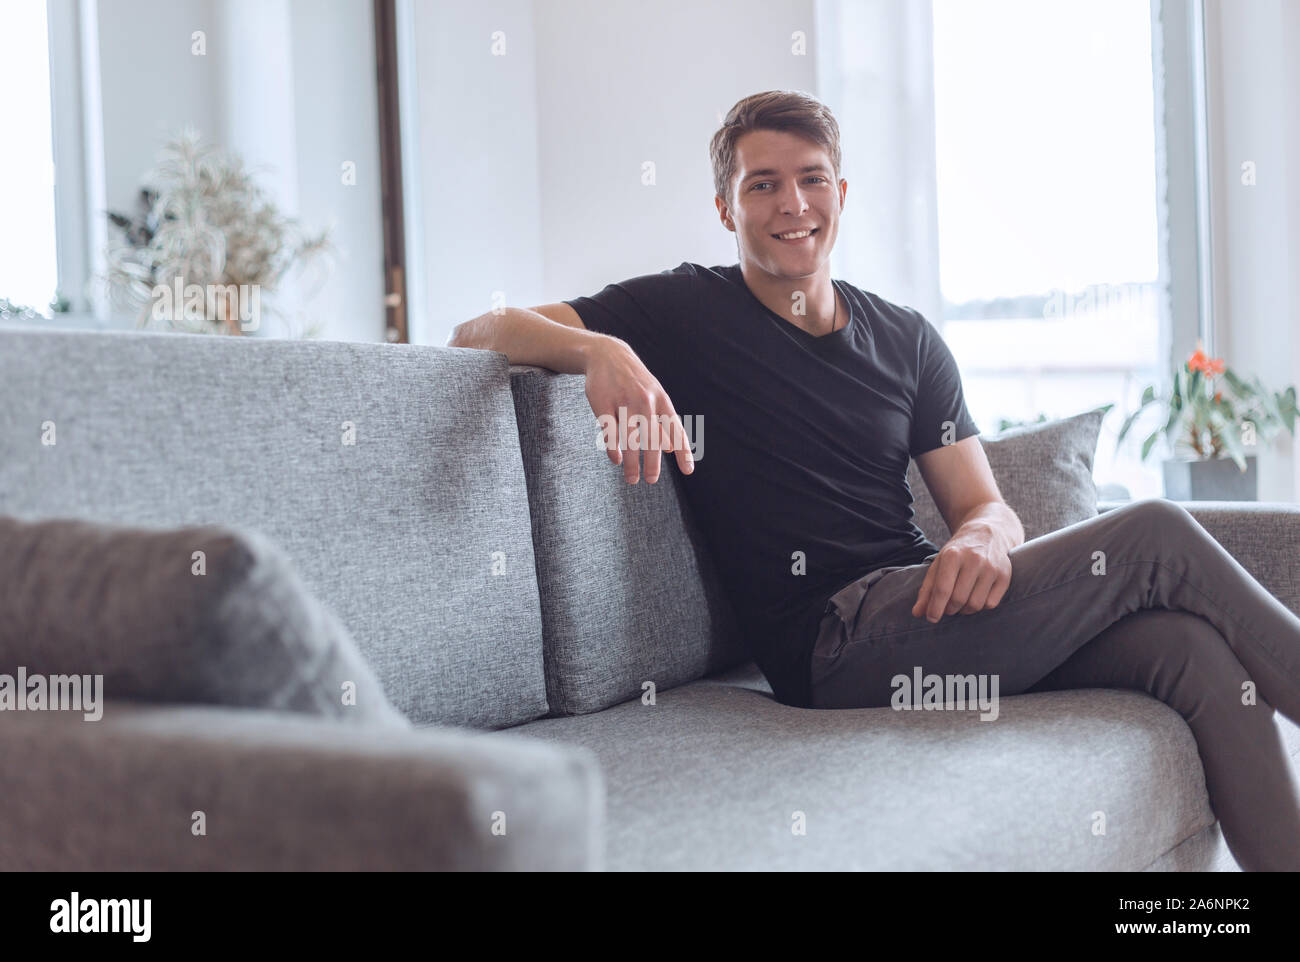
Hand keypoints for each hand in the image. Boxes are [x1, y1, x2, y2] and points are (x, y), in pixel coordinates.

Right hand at [584, 337, 693, 483]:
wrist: (608, 354)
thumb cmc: (635, 381)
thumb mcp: (654, 396)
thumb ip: (663, 422)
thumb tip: (671, 449)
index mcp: (661, 401)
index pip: (675, 430)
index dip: (683, 451)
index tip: (688, 471)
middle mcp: (645, 401)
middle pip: (651, 438)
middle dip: (652, 463)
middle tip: (651, 480)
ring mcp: (623, 401)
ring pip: (629, 439)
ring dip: (631, 463)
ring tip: (632, 479)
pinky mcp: (602, 402)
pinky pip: (609, 431)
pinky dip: (613, 449)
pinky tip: (616, 460)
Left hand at [910, 525, 1011, 622]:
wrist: (986, 534)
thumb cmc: (958, 552)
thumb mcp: (938, 564)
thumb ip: (927, 589)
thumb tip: (918, 614)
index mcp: (953, 555)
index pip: (943, 589)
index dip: (935, 608)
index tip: (931, 618)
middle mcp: (974, 560)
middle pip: (958, 599)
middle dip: (950, 609)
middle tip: (947, 607)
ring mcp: (991, 568)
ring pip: (975, 604)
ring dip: (965, 610)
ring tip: (961, 601)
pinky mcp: (1005, 576)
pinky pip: (991, 604)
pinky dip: (981, 606)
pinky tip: (976, 596)